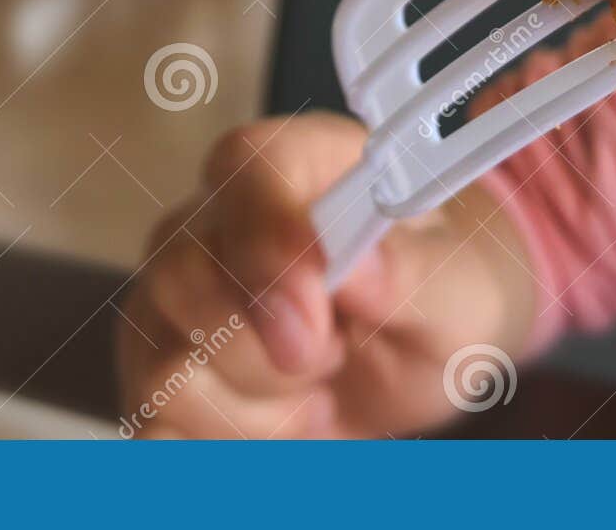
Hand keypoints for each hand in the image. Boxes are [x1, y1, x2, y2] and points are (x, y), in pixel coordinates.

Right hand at [115, 112, 535, 437]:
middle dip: (265, 351)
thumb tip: (360, 267)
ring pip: (163, 364)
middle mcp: (215, 218)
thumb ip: (413, 274)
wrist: (418, 350)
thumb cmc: (436, 294)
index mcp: (296, 165)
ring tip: (315, 392)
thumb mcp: (458, 291)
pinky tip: (276, 430)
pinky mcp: (158, 369)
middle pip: (183, 277)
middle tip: (334, 357)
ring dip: (254, 410)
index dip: (270, 243)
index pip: (248, 169)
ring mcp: (173, 296)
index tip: (314, 321)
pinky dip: (223, 450)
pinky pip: (157, 427)